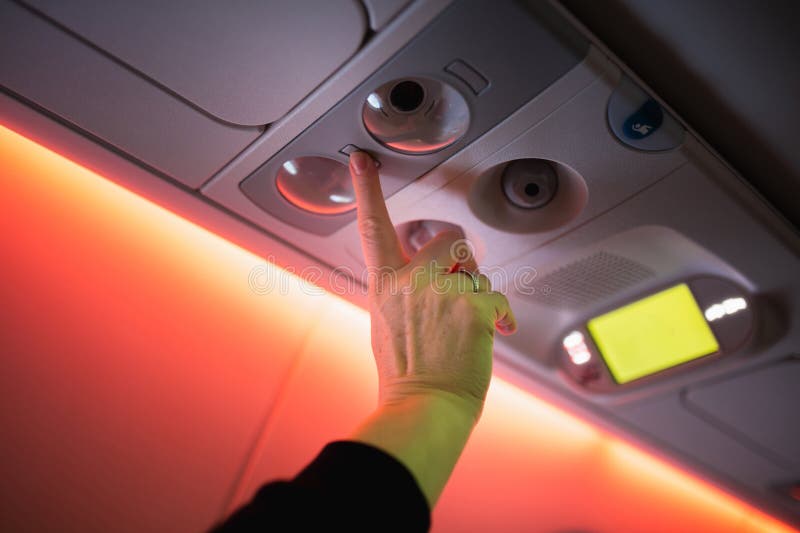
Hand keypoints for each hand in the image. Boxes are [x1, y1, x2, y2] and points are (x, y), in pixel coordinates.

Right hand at [349, 151, 516, 417]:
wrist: (423, 407)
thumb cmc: (406, 374)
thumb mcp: (385, 323)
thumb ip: (399, 290)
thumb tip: (419, 276)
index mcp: (384, 285)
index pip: (372, 227)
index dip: (367, 189)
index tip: (362, 161)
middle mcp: (411, 281)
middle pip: (450, 239)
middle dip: (461, 259)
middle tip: (460, 288)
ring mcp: (442, 292)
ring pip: (477, 269)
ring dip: (479, 291)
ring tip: (466, 324)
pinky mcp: (474, 307)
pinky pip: (498, 296)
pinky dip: (501, 316)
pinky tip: (493, 333)